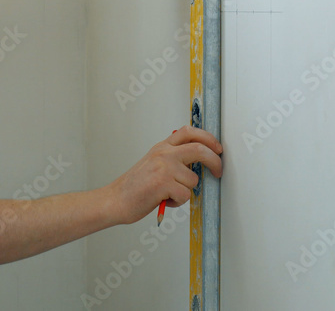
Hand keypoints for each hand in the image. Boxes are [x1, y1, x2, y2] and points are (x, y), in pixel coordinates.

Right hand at [103, 125, 222, 224]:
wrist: (116, 199)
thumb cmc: (135, 185)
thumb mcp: (153, 162)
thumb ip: (173, 157)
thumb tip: (198, 158)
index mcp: (162, 147)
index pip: (189, 132)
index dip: (208, 138)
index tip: (217, 148)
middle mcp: (163, 154)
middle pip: (199, 150)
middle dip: (215, 161)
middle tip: (218, 171)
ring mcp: (163, 168)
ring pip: (193, 180)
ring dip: (185, 191)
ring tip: (169, 194)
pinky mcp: (163, 184)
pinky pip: (185, 195)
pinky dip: (178, 202)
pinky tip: (165, 200)